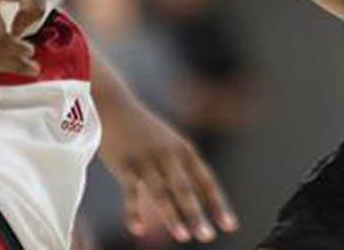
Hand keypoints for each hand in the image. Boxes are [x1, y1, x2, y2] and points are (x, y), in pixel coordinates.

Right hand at [98, 100, 237, 242]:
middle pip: (186, 189)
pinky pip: (130, 193)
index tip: (229, 226)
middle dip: (196, 214)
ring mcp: (146, 160)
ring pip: (161, 192)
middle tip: (206, 236)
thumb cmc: (145, 132)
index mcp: (184, 151)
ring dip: (172, 216)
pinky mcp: (124, 165)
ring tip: (183, 236)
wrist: (114, 106)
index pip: (206, 181)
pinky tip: (138, 230)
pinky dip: (134, 212)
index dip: (217, 205)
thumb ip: (181, 172)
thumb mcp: (169, 145)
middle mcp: (168, 154)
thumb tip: (194, 203)